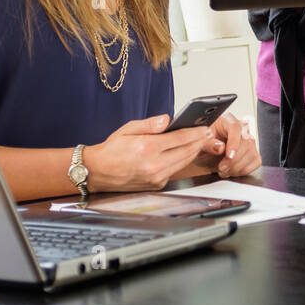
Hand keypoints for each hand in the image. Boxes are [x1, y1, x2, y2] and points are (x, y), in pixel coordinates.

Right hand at [83, 115, 217, 192]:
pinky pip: (174, 171)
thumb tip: (168, 119)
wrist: (97, 172)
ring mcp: (156, 177)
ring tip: (199, 142)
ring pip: (183, 163)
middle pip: (186, 152)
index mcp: (147, 148)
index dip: (195, 133)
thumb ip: (149, 124)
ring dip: (193, 152)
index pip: (180, 138)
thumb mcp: (127, 129)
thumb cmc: (111, 150)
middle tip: (207, 134)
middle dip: (199, 142)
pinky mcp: (156, 184)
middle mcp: (153, 164)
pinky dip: (181, 162)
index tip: (204, 128)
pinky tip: (184, 154)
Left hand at [190, 113, 260, 177]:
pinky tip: (232, 171)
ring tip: (224, 171)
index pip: (236, 128)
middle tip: (221, 168)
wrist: (205, 151)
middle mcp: (241, 129)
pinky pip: (256, 161)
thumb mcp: (200, 142)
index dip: (234, 143)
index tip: (229, 156)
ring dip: (238, 167)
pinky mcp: (253, 152)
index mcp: (227, 121)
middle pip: (246, 143)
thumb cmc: (204, 143)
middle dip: (234, 160)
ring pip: (252, 153)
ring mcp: (249, 141)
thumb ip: (208, 144)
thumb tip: (221, 147)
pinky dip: (244, 170)